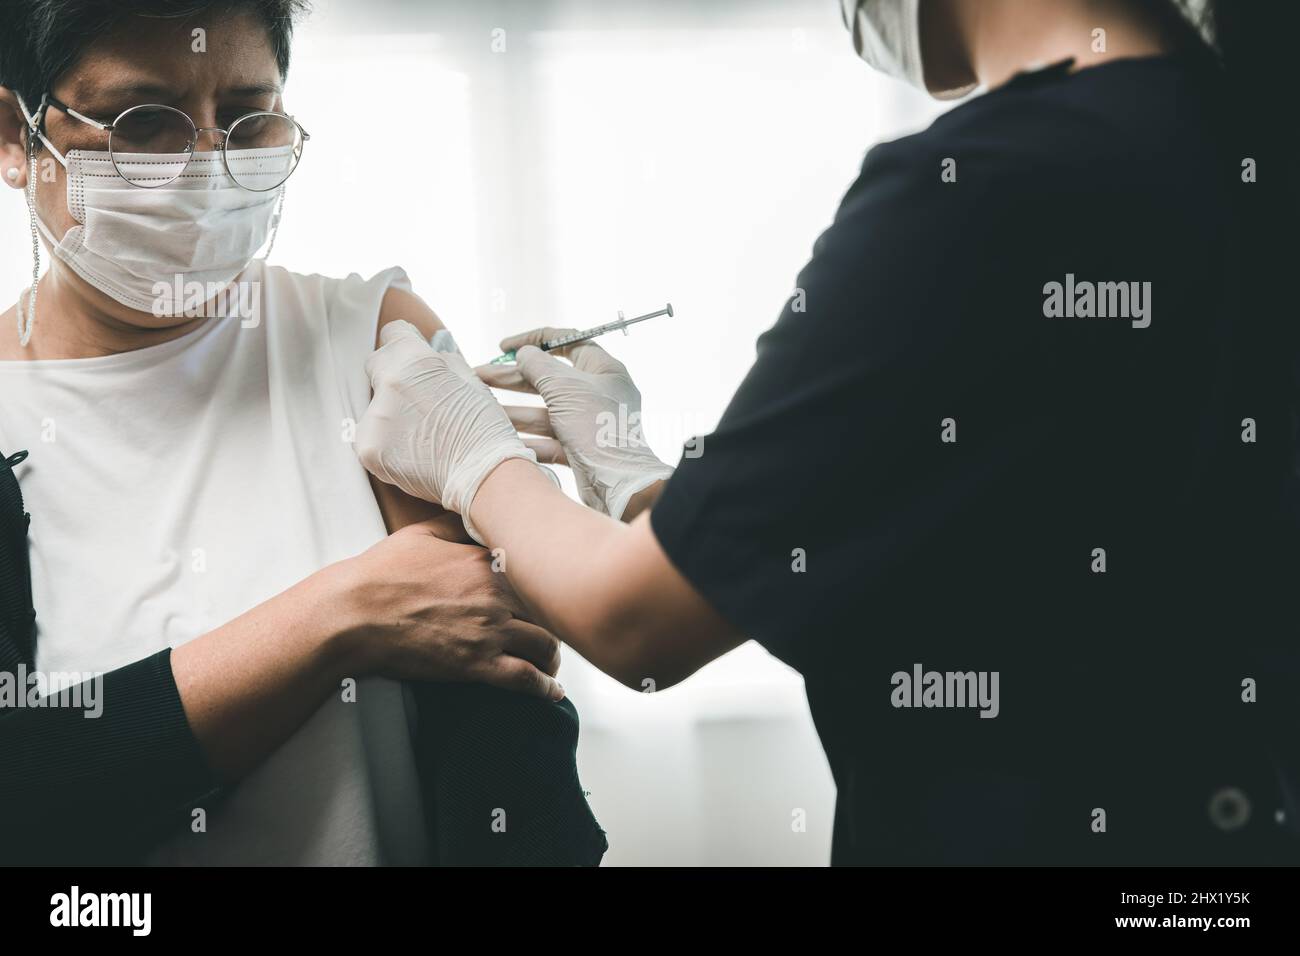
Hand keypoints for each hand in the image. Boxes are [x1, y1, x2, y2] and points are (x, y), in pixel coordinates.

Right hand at [333, 519, 563, 699]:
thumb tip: (476, 518)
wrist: (354, 614)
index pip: (537, 573)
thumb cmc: (381, 572)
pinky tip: (552, 694)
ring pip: (545, 645)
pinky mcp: (476, 664)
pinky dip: (545, 688)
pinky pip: (526, 678)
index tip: (550, 595)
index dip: (548, 586)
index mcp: (486, 562)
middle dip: (555, 623)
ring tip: (551, 664)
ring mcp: (489, 630)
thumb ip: (457, 526)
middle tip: (553, 633)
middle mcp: (496, 594)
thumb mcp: (421, 534)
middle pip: (548, 610)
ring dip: (552, 656)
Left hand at [357, 320, 537, 542]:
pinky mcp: (366, 447)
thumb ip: (444, 363)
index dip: (407, 343)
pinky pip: (371, 435)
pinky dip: (387, 442)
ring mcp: (373, 417)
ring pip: (373, 404)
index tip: (412, 355)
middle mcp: (387, 382)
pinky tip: (412, 451)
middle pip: (376, 365)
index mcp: (414, 359)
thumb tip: (434, 355)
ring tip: (421, 433)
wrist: (483, 476)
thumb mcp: (471, 381)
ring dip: (391, 413)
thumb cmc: (484, 427)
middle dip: (393, 375)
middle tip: (418, 398)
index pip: (393, 333)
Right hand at [476, 328, 673, 519]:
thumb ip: (539, 366)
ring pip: (545, 412)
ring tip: (480, 407)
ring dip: (513, 409)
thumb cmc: (598, 427)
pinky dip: (526, 439)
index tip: (505, 346)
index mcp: (604, 370)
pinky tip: (501, 438)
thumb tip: (523, 354)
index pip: (568, 341)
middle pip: (549, 379)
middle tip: (479, 375)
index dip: (534, 339)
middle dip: (513, 378)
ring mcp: (588, 424)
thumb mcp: (564, 387)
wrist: (618, 483)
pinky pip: (548, 440)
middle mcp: (598, 394)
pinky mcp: (580, 450)